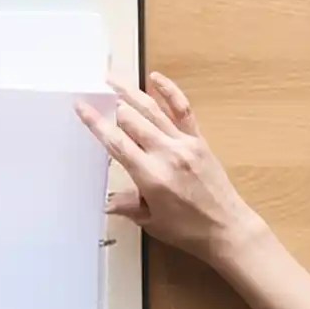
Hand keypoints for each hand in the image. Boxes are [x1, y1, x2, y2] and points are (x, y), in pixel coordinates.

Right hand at [76, 72, 264, 266]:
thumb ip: (128, 206)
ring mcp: (184, 144)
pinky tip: (156, 78)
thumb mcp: (151, 222)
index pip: (116, 143)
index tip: (81, 106)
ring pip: (153, 110)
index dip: (96, 123)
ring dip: (130, 92)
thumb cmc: (188, 230)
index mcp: (150, 176)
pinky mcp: (198, 140)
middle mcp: (166, 154)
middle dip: (111, 104)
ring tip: (113, 79)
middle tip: (95, 92)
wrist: (228, 228)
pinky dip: (169, 92)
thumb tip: (108, 201)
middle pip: (132, 120)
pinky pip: (183, 110)